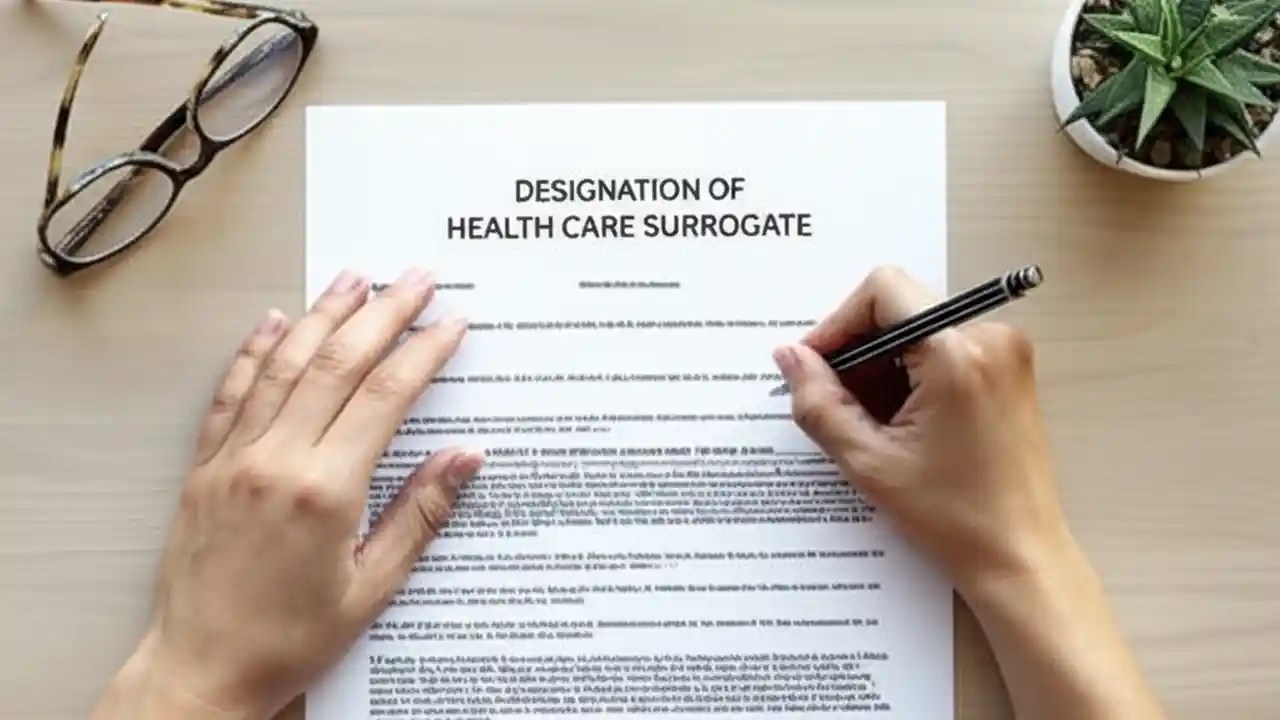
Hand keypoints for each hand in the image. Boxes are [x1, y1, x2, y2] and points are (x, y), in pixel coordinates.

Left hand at [91, 267, 482, 719]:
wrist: (201, 671)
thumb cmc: (289, 640)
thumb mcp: (372, 589)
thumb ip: (420, 515)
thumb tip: (465, 458)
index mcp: (325, 491)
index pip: (386, 397)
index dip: (424, 352)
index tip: (451, 323)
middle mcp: (276, 461)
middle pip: (339, 364)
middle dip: (383, 312)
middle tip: (416, 278)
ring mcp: (234, 458)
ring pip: (284, 365)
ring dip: (324, 315)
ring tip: (354, 276)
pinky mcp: (204, 467)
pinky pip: (231, 393)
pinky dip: (254, 351)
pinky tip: (275, 322)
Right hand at [772, 266, 1069, 594]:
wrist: (1020, 556)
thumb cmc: (956, 518)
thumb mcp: (868, 461)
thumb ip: (819, 402)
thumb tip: (789, 358)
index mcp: (958, 354)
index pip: (883, 291)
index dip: (838, 323)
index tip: (816, 366)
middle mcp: (989, 338)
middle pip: (898, 308)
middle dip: (858, 352)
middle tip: (837, 405)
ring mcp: (1003, 352)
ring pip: (916, 330)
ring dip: (881, 367)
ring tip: (872, 424)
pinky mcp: (1007, 369)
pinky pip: (941, 347)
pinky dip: (909, 375)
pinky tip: (899, 423)